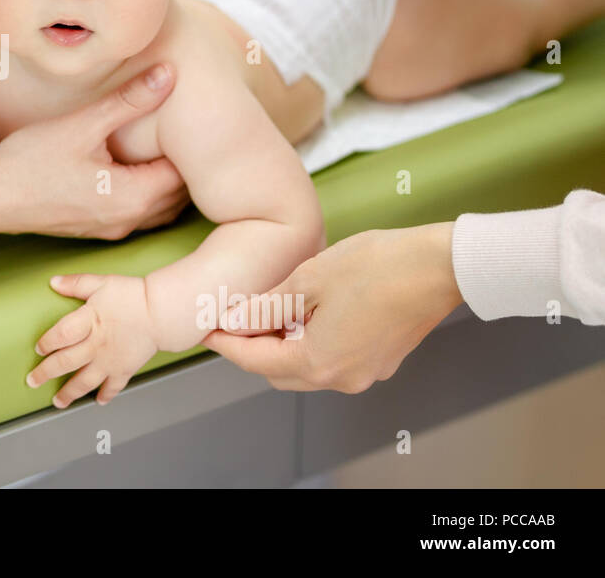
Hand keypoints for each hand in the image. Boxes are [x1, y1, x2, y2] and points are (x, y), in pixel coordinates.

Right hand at [0, 64, 189, 238]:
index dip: (195, 148)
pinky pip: (136, 212)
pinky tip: (131, 165)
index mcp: (133, 198)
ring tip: (164, 145)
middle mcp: (128, 221)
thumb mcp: (83, 125)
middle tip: (189, 131)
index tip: (194, 120)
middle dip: (186, 165)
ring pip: (159, 207)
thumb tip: (168, 74)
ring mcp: (110, 229)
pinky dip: (145, 191)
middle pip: (179, 195)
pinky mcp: (94, 228)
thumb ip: (129, 100)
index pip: (187, 174)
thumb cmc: (30, 163)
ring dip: (165, 180)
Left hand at [27, 274, 160, 407]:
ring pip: (84, 382)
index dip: (46, 343)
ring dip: (68, 393)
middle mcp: (96, 345)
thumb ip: (75, 284)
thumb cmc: (134, 295)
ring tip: (57, 401)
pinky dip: (104, 395)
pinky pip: (112, 387)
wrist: (163, 312)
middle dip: (45, 373)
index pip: (59, 336)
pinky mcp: (125, 369)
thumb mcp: (101, 283)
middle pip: (65, 363)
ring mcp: (110, 360)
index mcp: (88, 321)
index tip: (38, 349)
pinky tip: (98, 400)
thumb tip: (54, 282)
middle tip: (32, 381)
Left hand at [201, 223, 460, 392]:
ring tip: (268, 310)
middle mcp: (341, 378)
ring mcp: (365, 373)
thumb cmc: (377, 267)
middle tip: (233, 318)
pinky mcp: (381, 360)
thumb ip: (266, 308)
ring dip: (282, 346)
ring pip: (306, 368)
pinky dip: (310, 343)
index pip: (254, 360)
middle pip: (278, 372)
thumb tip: (234, 321)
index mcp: (317, 362)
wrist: (439, 267)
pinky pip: (332, 359)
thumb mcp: (308, 281)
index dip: (226, 343)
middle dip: (252, 348)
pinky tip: (305, 313)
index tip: (206, 330)